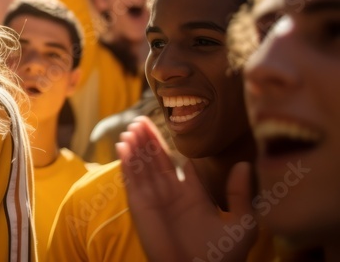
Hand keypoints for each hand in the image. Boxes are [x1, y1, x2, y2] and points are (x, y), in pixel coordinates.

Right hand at [118, 117, 256, 261]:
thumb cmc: (222, 256)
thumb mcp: (242, 224)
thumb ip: (241, 194)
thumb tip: (245, 164)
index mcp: (194, 196)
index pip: (181, 165)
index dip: (175, 147)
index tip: (173, 127)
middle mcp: (171, 194)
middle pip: (157, 160)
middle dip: (149, 140)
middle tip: (141, 119)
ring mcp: (154, 199)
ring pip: (142, 166)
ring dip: (136, 146)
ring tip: (132, 126)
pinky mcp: (139, 205)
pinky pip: (131, 180)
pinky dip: (126, 162)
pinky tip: (123, 145)